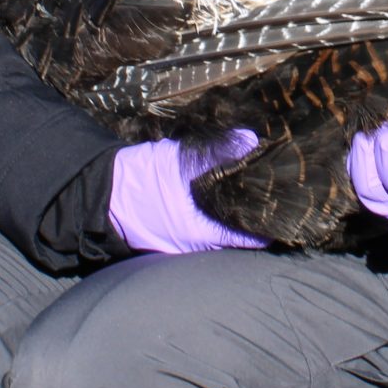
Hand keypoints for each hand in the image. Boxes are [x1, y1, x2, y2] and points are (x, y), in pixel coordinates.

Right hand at [109, 130, 268, 254]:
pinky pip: (204, 232)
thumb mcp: (178, 161)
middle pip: (237, 239)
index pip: (250, 239)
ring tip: (254, 197)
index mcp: (202, 234)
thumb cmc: (139, 180)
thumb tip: (250, 140)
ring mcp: (183, 245)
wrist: (101, 194)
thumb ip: (216, 152)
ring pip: (220, 237)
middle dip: (254, 220)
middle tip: (275, 197)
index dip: (269, 225)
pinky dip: (216, 220)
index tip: (286, 208)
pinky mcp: (173, 237)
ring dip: (234, 220)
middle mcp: (196, 247)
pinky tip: (223, 201)